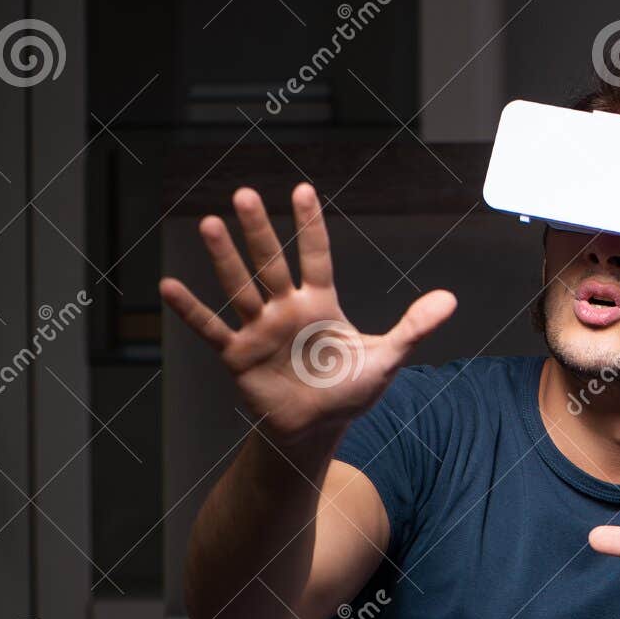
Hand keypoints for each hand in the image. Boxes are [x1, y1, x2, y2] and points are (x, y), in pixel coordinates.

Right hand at [158, 183, 455, 446]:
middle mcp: (286, 308)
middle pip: (272, 263)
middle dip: (259, 231)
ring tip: (209, 223)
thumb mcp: (387, 358)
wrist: (317, 428)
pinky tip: (168, 287)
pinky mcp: (239, 355)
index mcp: (321, 304)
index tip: (303, 190)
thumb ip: (414, 327)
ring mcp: (260, 329)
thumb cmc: (350, 390)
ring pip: (241, 287)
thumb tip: (451, 299)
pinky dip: (191, 311)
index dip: (310, 226)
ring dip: (225, 258)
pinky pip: (212, 330)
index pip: (316, 256)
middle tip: (245, 194)